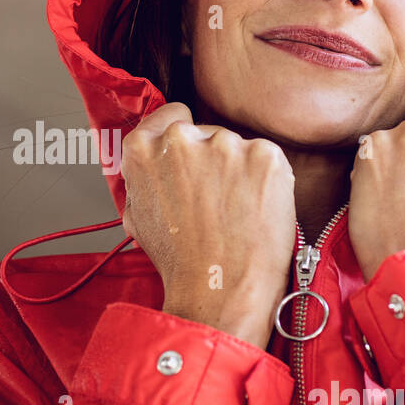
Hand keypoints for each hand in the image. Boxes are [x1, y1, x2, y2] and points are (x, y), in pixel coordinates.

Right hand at [121, 102, 296, 349]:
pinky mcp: (265, 155)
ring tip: (237, 213)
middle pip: (205, 134)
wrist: (219, 288)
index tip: (192, 152)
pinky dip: (267, 181)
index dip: (181, 135)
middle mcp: (181, 139)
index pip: (168, 117)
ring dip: (240, 172)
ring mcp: (226, 144)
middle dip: (211, 159)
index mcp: (143, 149)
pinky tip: (257, 211)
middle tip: (215, 200)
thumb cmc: (180, 262)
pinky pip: (266, 160)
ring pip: (237, 149)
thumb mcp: (137, 217)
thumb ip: (144, 179)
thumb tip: (155, 164)